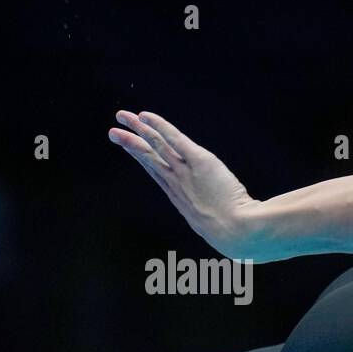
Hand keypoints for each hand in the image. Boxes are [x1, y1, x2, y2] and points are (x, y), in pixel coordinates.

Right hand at [109, 110, 260, 259]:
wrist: (239, 233)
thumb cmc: (237, 236)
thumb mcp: (220, 231)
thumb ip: (218, 222)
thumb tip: (227, 235)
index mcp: (182, 201)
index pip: (158, 175)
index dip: (144, 161)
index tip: (132, 150)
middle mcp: (178, 185)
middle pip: (149, 160)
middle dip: (131, 145)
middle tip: (113, 132)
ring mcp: (186, 173)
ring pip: (156, 147)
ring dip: (138, 129)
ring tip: (122, 116)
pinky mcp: (199, 161)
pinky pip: (174, 140)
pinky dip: (160, 126)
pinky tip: (145, 116)